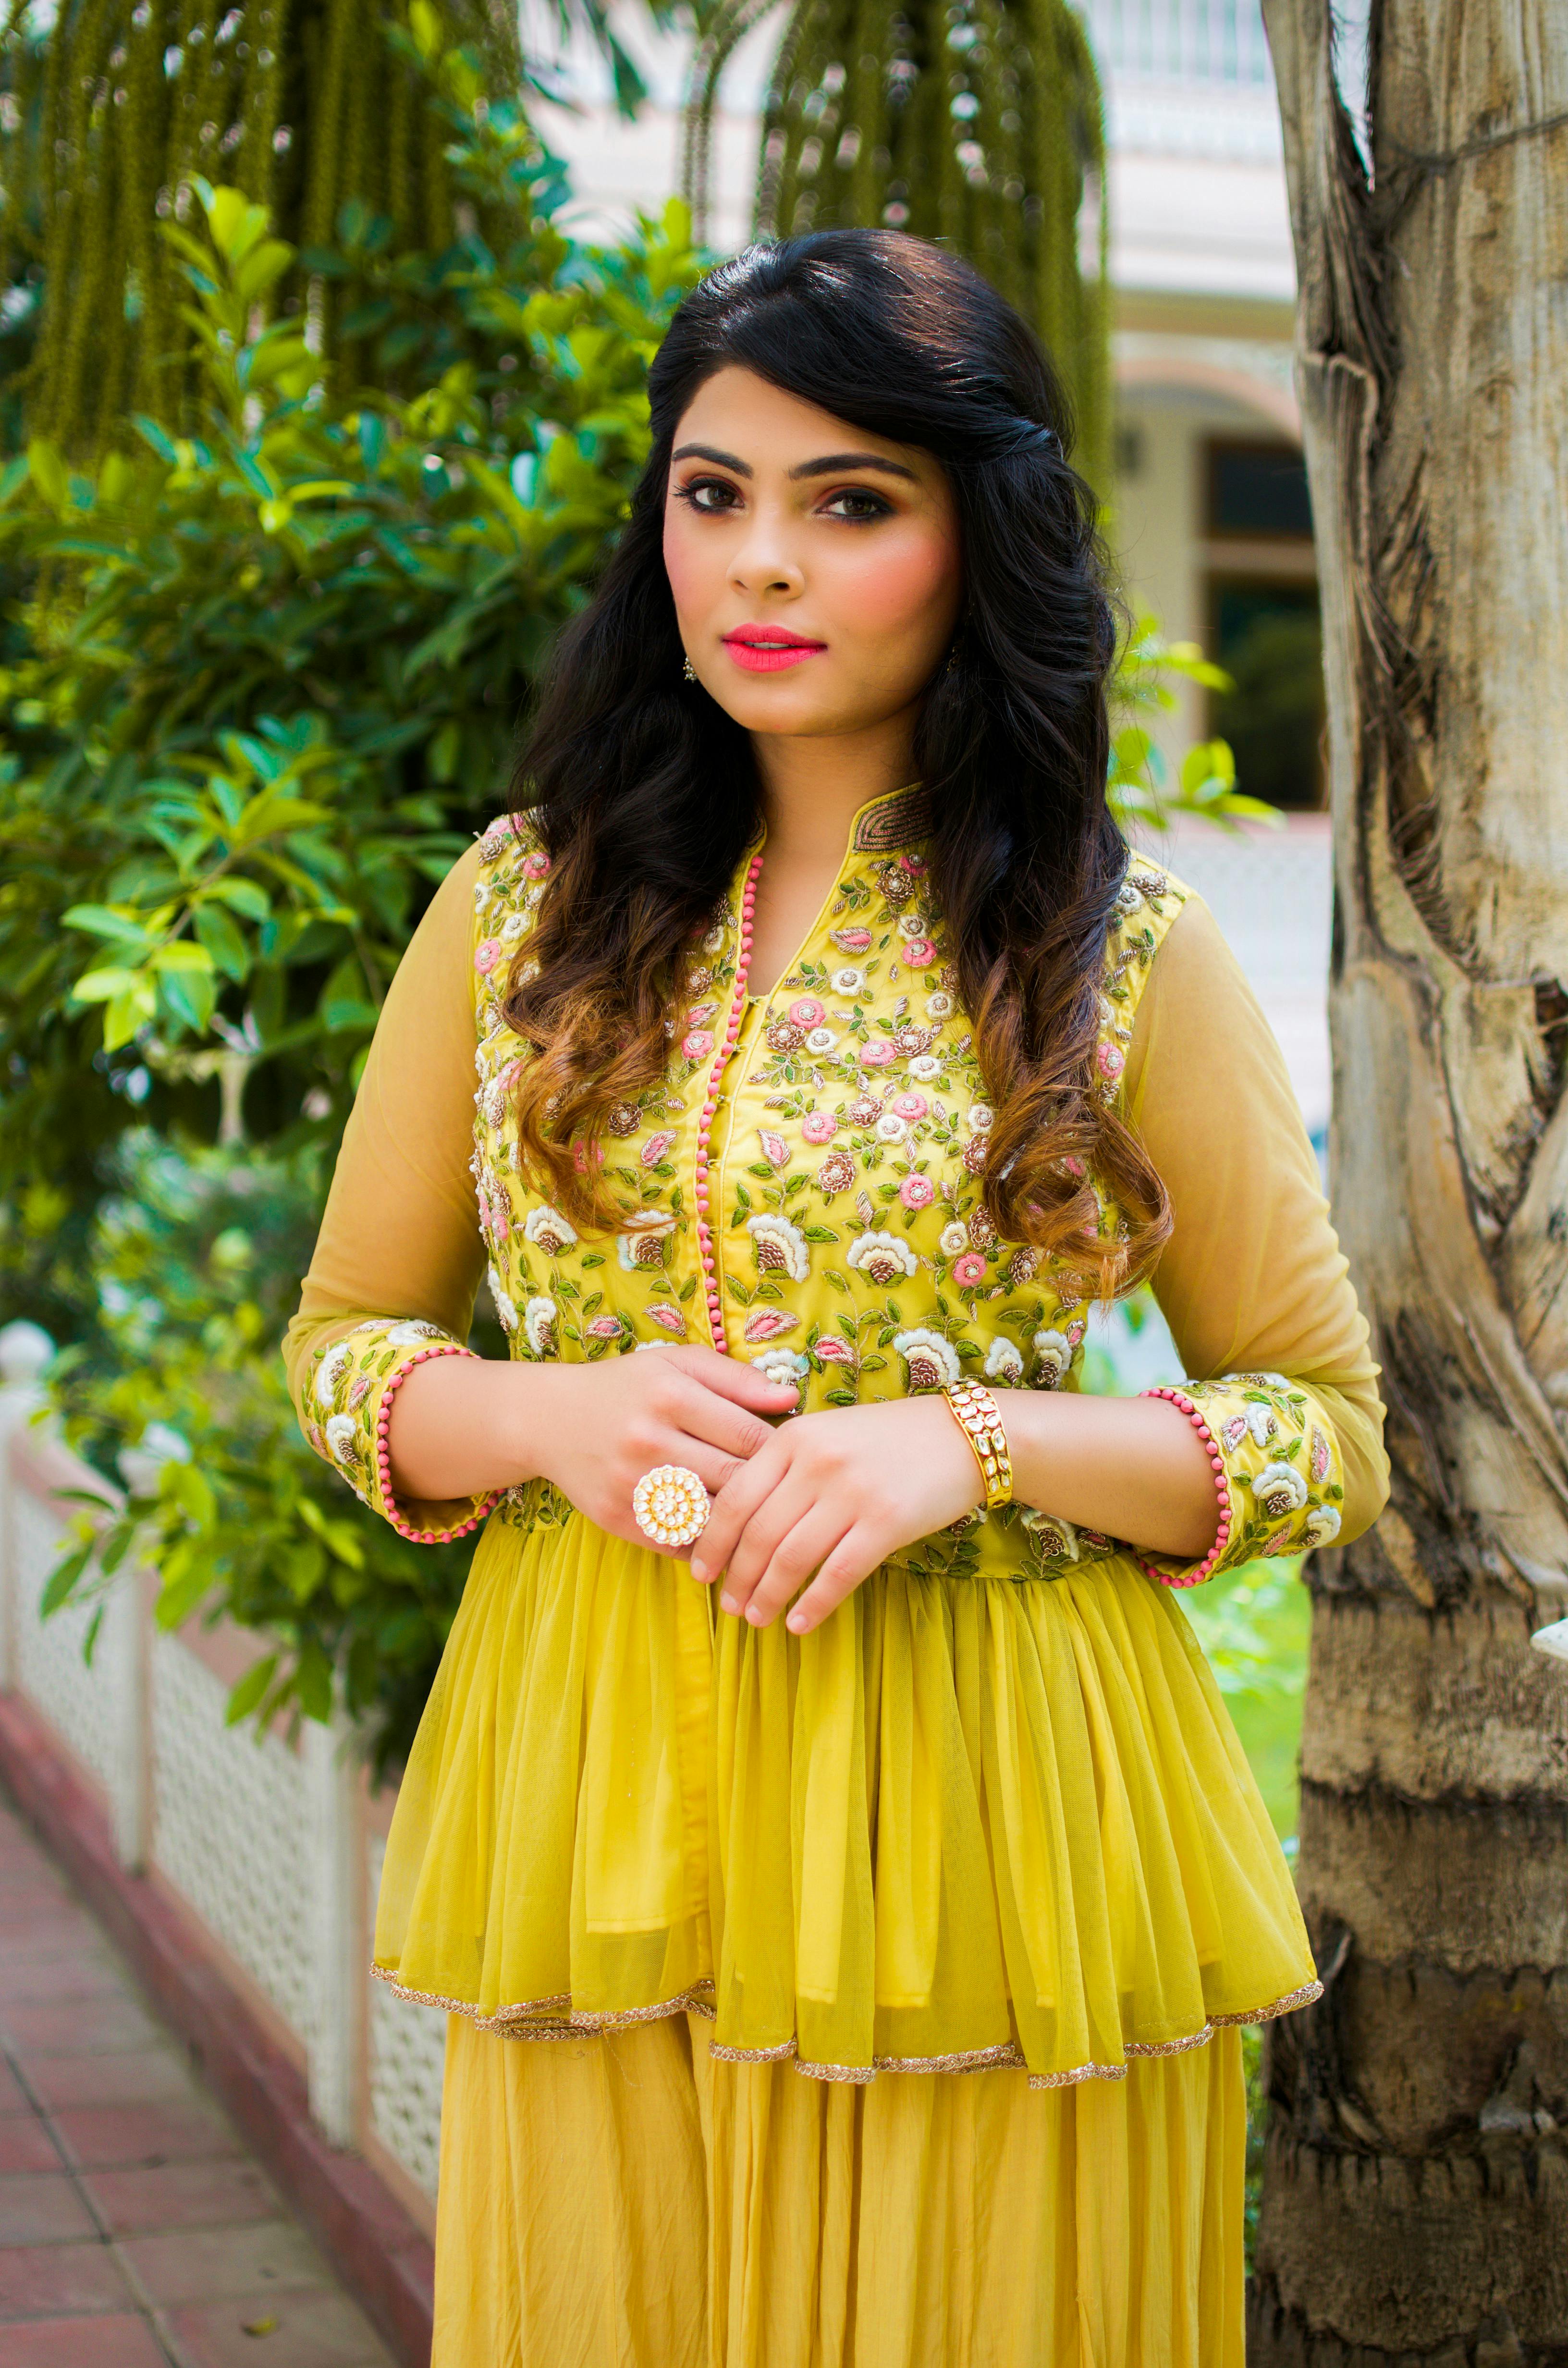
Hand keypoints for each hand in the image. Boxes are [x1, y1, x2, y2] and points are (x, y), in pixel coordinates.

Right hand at [530, 1346, 798, 1556]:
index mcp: (671, 1395)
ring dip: (743, 1524)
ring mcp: (631, 1484)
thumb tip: (792, 1399)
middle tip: (791, 1498)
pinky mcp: (617, 1518)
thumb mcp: (679, 1364)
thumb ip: (737, 1379)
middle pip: (734, 1480)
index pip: (748, 1435)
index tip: (797, 1460)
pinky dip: (708, 1544)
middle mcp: (649, 1440)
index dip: (782, 1453)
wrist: (551, 1419)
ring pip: (711, 1518)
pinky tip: (725, 1539)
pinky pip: (680, 1543)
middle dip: (769, 1492)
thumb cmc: (628, 1387)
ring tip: (767, 1524)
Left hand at [689, 1396, 983, 1633]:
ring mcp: (852, 1493)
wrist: (963, 1435)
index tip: (699, 1571)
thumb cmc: (888, 1438)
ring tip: (756, 1618)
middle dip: (737, 1576)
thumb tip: (739, 1519)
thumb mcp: (827, 1432)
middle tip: (728, 1605)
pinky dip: (813, 1603)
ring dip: (768, 1594)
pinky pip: (838, 1573)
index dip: (712, 1541)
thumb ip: (785, 1464)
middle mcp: (817, 1463)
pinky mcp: (886, 1522)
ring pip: (792, 1557)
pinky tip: (799, 1623)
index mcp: (794, 1438)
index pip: (736, 1497)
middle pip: (759, 1533)